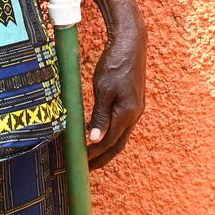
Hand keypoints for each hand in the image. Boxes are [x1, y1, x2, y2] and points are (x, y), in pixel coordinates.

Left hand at [86, 0, 145, 167]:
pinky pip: (122, 126)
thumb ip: (100, 116)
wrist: (132, 44)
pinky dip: (110, 135)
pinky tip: (99, 135)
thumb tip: (96, 140)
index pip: (109, 142)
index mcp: (128, 113)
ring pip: (121, 136)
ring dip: (106, 149)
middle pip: (118, 145)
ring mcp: (136, 109)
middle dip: (102, 159)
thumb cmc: (115, 64)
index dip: (94, 155)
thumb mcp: (103, 90)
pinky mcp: (133, 103)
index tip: (79, 164)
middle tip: (85, 171)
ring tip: (90, 157)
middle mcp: (135, 115)